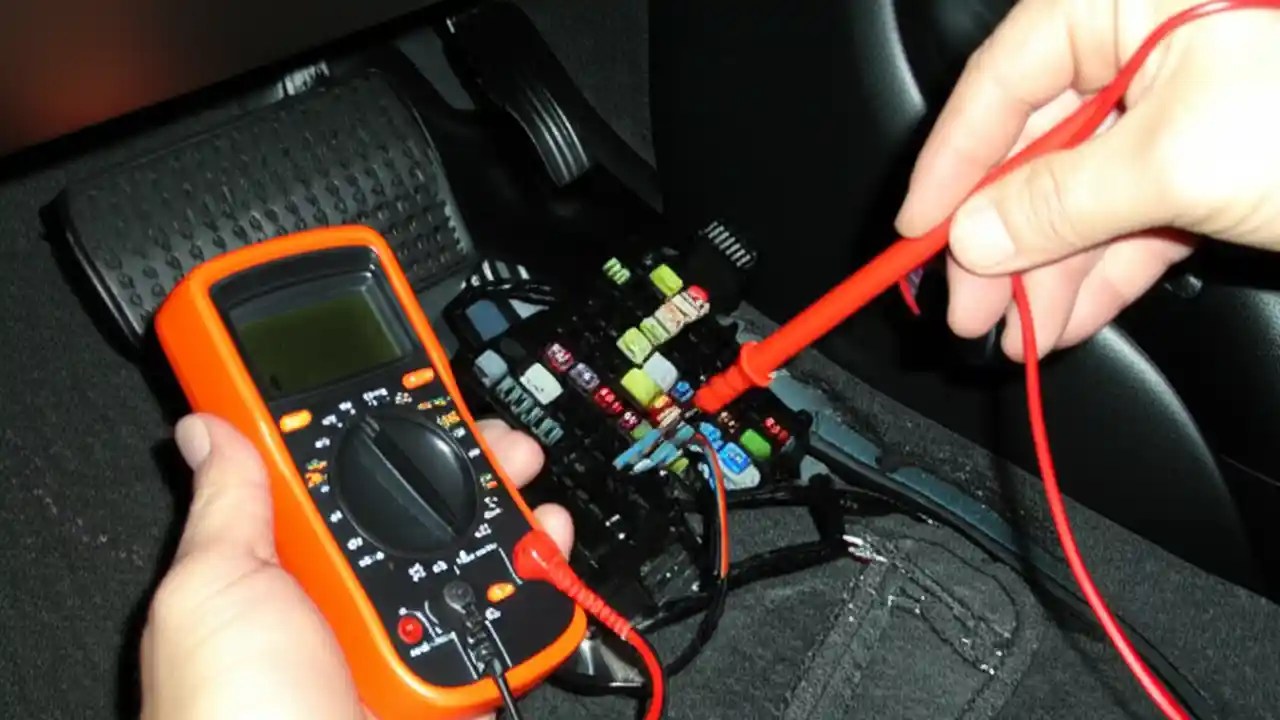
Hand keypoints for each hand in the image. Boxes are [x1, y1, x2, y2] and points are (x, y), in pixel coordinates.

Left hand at [140, 413, 572, 719]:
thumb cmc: (232, 717)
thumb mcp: (214, 591)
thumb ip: (230, 506)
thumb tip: (209, 427)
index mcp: (287, 568)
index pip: (336, 471)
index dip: (376, 420)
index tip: (414, 379)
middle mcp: (351, 595)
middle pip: (419, 502)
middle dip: (466, 456)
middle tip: (496, 436)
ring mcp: (410, 633)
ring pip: (475, 552)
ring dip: (515, 511)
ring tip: (530, 486)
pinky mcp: (460, 675)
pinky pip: (511, 616)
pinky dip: (541, 579)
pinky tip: (546, 550)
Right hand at [895, 0, 1279, 359]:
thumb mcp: (1177, 160)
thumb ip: (1062, 201)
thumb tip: (975, 234)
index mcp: (1128, 1)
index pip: (1003, 80)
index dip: (952, 163)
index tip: (918, 231)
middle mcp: (1148, 44)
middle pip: (1037, 146)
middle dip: (1004, 241)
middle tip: (968, 303)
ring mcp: (1181, 102)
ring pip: (1084, 193)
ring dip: (1047, 272)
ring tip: (1016, 332)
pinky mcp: (1212, 158)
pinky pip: (1135, 216)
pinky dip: (1102, 271)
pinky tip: (1067, 317)